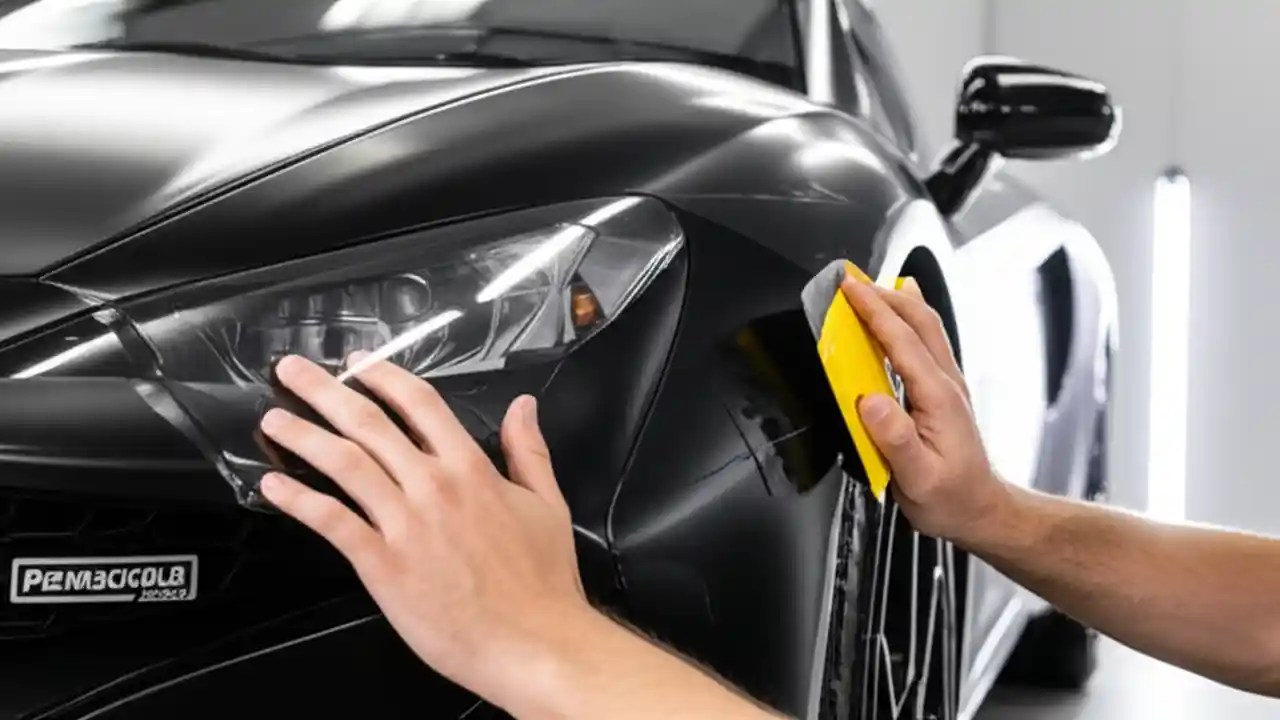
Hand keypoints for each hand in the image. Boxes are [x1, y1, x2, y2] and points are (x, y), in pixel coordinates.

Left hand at [257, 353, 592, 716]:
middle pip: (369, 423)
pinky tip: (275, 486)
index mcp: (471, 469)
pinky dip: (300, 500)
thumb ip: (529, 450)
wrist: (531, 642)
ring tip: (275, 419)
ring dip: (304, 436)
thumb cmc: (541, 583)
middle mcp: (433, 486)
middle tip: (294, 370)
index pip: (419, 403)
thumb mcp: (547, 504)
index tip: (357, 363)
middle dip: (326, 391)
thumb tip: (523, 405)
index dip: (382, 376)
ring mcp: (405, 524)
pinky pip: (332, 522)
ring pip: (344, 464)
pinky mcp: (382, 564)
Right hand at [840, 273, 1006, 544]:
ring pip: (926, 328)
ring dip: (898, 302)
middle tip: (851, 280)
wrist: (982, 509)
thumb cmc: (950, 498)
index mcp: (937, 397)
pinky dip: (908, 318)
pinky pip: (927, 342)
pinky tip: (901, 313)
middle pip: (919, 322)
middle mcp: (946, 383)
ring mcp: (948, 385)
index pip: (902, 341)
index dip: (874, 311)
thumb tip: (871, 401)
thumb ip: (895, 439)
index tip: (849, 289)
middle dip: (884, 295)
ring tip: (872, 286)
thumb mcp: (918, 478)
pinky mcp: (942, 392)